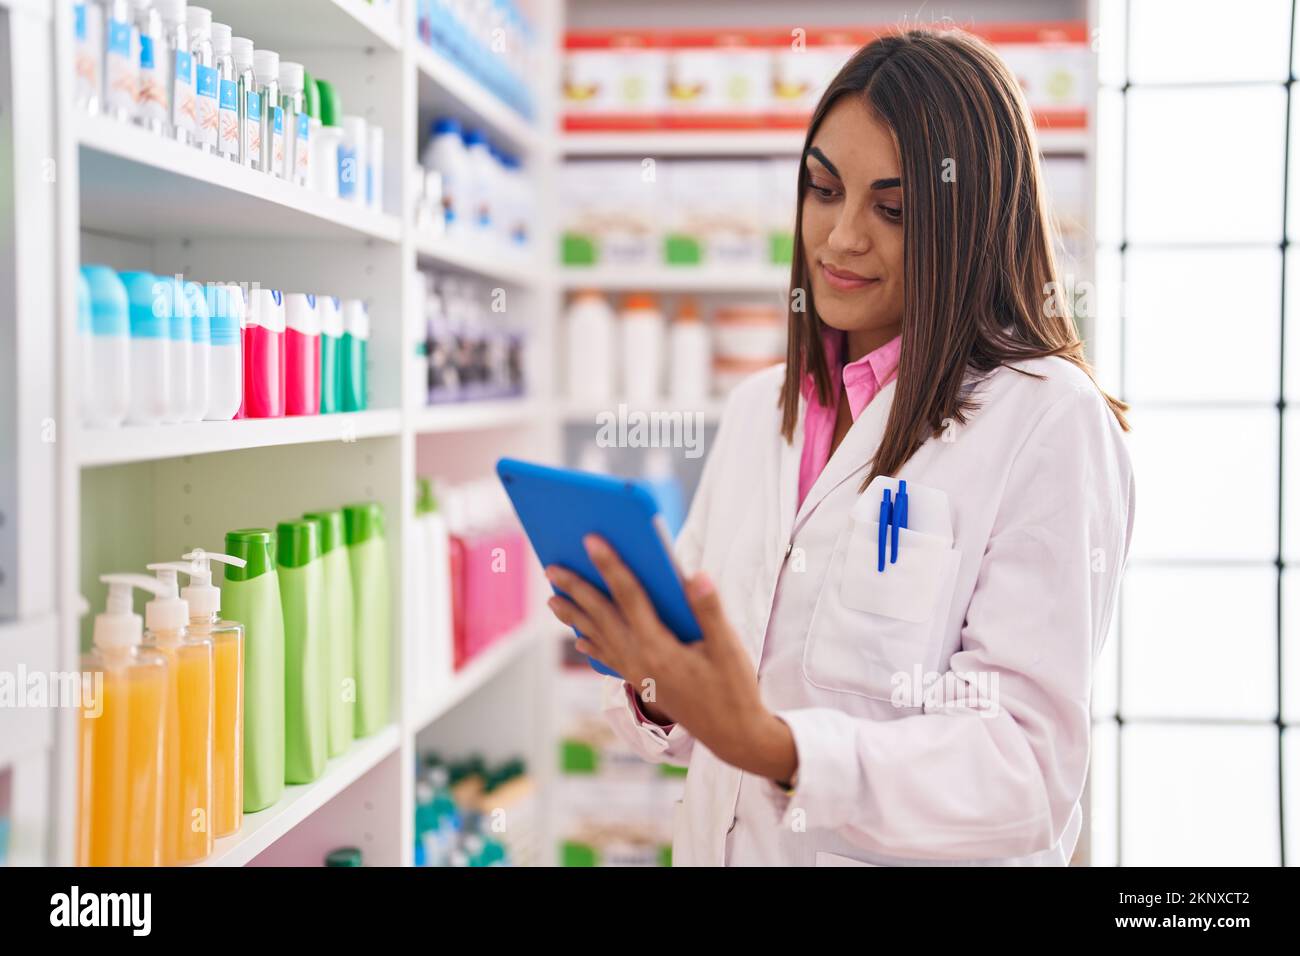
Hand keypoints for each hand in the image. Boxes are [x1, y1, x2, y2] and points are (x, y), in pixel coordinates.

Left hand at [544, 535, 797, 781]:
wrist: (733, 736)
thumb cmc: (734, 689)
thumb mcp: (729, 648)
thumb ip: (709, 610)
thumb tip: (695, 574)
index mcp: (659, 648)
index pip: (629, 597)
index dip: (610, 566)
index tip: (591, 542)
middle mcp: (640, 661)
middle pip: (602, 617)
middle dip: (576, 589)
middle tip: (552, 568)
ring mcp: (637, 675)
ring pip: (599, 638)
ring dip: (575, 617)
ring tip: (553, 600)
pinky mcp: (642, 684)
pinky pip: (608, 659)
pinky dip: (592, 646)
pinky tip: (580, 640)